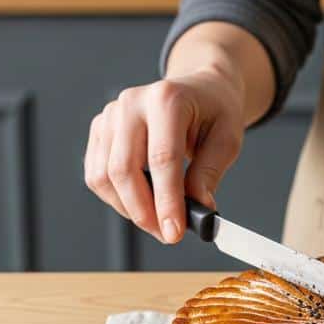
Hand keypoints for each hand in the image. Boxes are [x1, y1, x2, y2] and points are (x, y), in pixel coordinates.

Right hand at [84, 67, 244, 243]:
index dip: (167, 201)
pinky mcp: (99, 129)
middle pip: (124, 169)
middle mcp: (132, 103)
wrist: (199, 89)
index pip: (162, 158)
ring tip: (157, 220)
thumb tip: (197, 208)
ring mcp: (110, 115)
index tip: (174, 232)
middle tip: (166, 234)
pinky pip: (96, 174)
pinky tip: (140, 203)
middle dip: (144, 212)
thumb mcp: (227, 138)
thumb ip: (209, 173)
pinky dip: (116, 198)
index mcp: (167, 99)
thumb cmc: (214, 111)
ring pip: (104, 176)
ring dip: (128, 209)